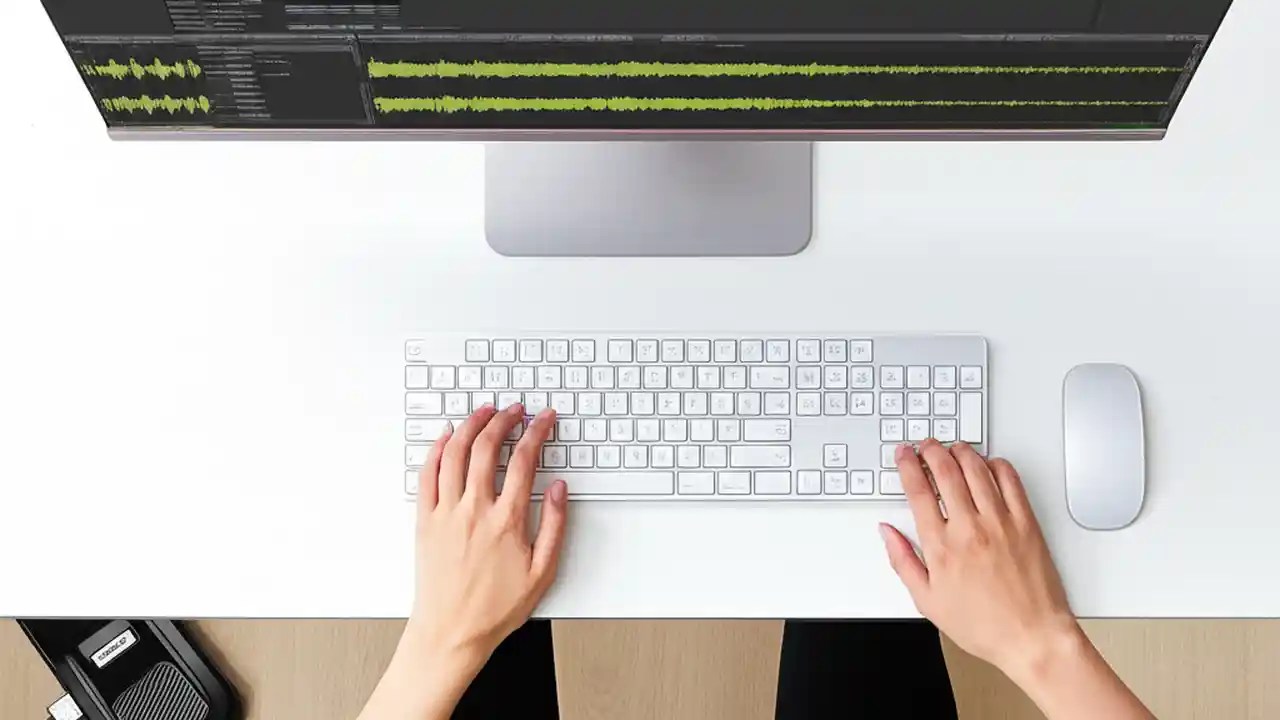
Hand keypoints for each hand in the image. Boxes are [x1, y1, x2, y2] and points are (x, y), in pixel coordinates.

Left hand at [408, 403, 566, 666]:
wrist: (451, 633)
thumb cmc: (495, 609)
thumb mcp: (542, 572)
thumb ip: (554, 525)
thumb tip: (558, 489)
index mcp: (506, 521)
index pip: (525, 460)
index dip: (538, 432)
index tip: (544, 420)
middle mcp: (474, 510)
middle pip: (488, 447)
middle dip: (504, 419)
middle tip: (515, 410)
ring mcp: (446, 513)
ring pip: (456, 453)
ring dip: (471, 425)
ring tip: (483, 412)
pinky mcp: (425, 521)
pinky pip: (427, 474)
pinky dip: (437, 449)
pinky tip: (446, 437)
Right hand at [879, 440, 1077, 676]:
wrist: (1032, 637)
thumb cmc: (984, 625)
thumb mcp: (927, 601)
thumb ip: (903, 561)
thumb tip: (887, 532)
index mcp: (941, 547)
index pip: (918, 491)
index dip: (907, 465)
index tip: (904, 455)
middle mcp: (970, 529)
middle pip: (946, 471)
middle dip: (931, 450)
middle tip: (926, 445)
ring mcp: (1000, 523)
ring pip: (977, 469)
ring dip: (962, 451)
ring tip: (953, 448)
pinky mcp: (1026, 524)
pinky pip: (1011, 481)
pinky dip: (997, 465)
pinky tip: (989, 464)